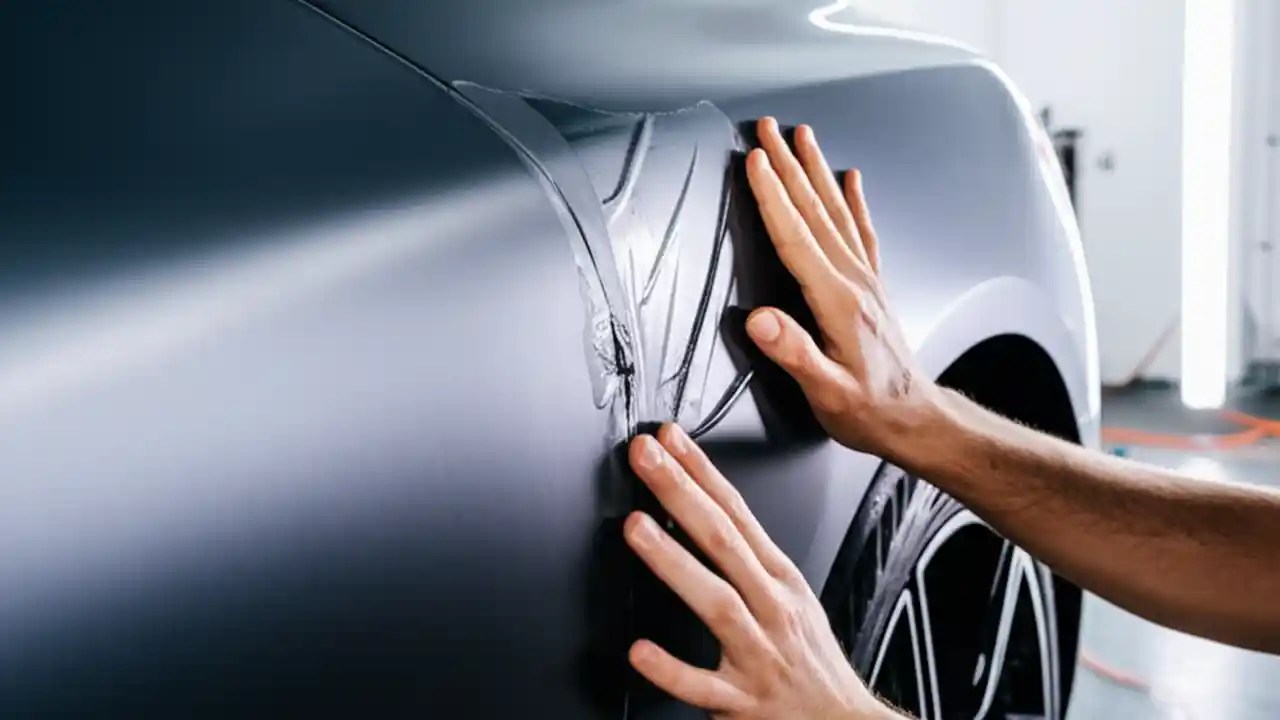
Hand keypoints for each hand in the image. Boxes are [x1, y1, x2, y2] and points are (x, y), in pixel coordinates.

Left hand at [624, 423, 900, 718]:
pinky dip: (672, 669)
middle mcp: (771, 609)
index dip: (703, 472)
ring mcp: (758, 655)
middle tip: (646, 457)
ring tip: (635, 527)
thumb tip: (705, 513)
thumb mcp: (792, 597)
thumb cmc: (812, 664)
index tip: (672, 439)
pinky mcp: (742, 702)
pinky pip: (703, 686)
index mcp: (780, 580)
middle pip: (723, 541)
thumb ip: (749, 560)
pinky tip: (640, 651)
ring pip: (715, 602)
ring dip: (674, 562)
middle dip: (682, 493)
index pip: (738, 513)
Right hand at [743, 117, 946, 459]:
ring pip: (836, 211)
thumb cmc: (868, 410)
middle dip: (788, 165)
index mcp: (836, 302)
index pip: (796, 236)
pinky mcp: (872, 288)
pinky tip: (851, 178)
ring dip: (816, 170)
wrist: (915, 419)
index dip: (772, 196)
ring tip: (802, 135)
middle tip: (767, 128)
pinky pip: (862, 232)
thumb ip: (793, 353)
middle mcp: (853, 282)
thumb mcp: (826, 392)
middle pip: (814, 210)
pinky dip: (854, 200)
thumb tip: (760, 320)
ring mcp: (866, 281)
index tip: (755, 161)